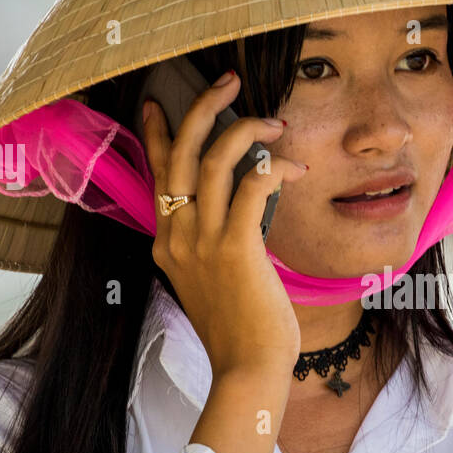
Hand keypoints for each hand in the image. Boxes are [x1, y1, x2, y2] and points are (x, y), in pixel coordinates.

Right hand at [142, 71, 306, 380]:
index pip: (156, 173)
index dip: (157, 133)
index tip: (160, 102)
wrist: (246, 371)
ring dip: (247, 128)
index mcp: (167, 243)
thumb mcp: (211, 283)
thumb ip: (211, 248)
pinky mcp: (236, 248)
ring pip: (214, 158)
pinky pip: (252, 185)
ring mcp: (203, 241)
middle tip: (229, 81)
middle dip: (203, 107)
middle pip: (179, 151)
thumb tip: (235, 217)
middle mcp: (177, 236)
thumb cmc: (239, 332)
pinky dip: (275, 167)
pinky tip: (296, 169)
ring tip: (275, 120)